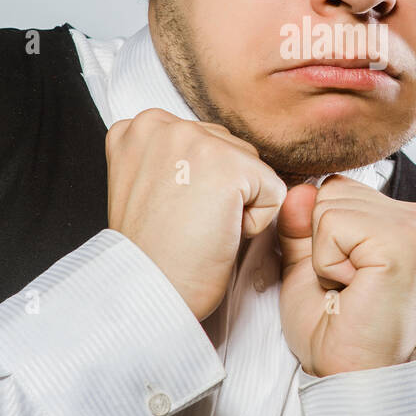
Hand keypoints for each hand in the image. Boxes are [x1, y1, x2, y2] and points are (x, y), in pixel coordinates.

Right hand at [106, 110, 286, 319]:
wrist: (148, 292)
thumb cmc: (151, 251)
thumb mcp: (146, 183)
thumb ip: (173, 156)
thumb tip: (219, 151)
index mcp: (141, 125)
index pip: (204, 142)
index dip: (197, 184)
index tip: (170, 210)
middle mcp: (164, 123)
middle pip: (231, 148)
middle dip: (221, 189)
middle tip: (184, 222)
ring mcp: (197, 141)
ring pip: (253, 167)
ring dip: (237, 203)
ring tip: (197, 226)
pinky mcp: (231, 168)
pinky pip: (273, 193)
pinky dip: (255, 223)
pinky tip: (216, 234)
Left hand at [277, 175, 415, 375]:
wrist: (351, 375)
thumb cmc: (336, 331)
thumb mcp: (308, 263)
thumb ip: (301, 223)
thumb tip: (298, 190)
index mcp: (409, 219)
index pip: (340, 186)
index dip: (324, 233)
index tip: (346, 276)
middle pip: (333, 189)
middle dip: (323, 241)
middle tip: (347, 285)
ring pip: (328, 204)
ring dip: (324, 253)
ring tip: (352, 287)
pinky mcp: (405, 241)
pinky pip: (332, 224)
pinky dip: (327, 261)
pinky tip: (354, 287)